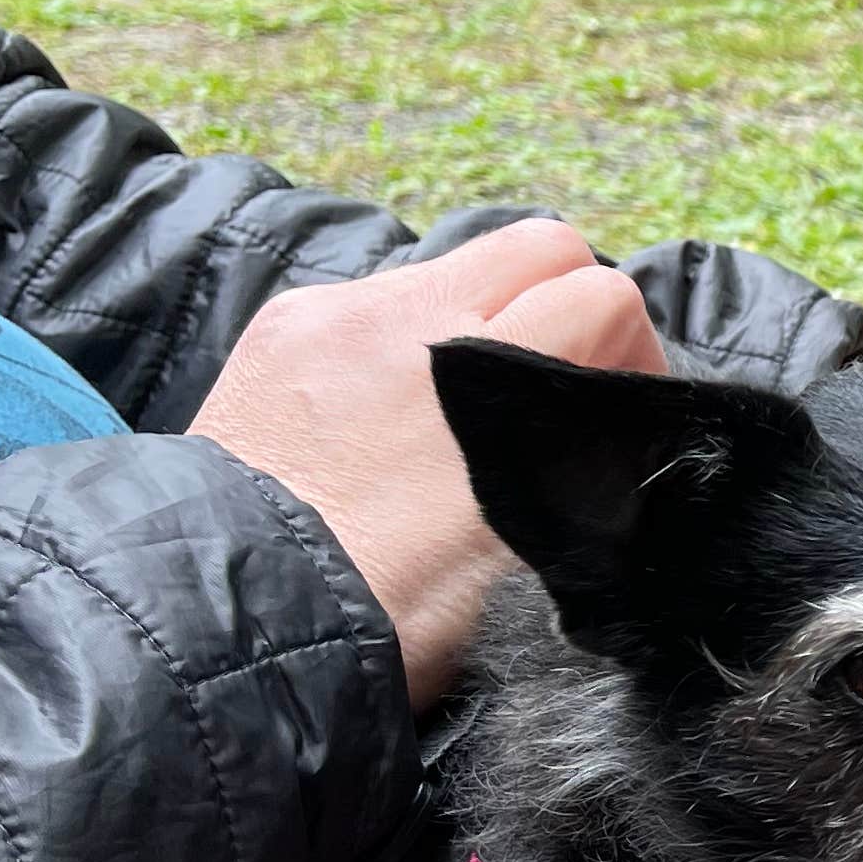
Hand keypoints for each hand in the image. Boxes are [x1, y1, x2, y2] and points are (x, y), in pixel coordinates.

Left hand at [190, 222, 666, 705]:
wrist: (228, 615)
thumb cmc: (385, 606)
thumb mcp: (518, 551)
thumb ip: (572, 467)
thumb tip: (608, 438)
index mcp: (483, 376)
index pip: (601, 297)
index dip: (634, 348)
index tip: (618, 404)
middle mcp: (412, 318)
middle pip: (536, 247)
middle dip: (570, 302)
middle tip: (564, 380)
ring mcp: (337, 313)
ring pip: (452, 270)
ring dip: (484, 320)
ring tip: (465, 409)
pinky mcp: (283, 326)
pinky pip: (374, 300)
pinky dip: (404, 340)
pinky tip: (386, 413)